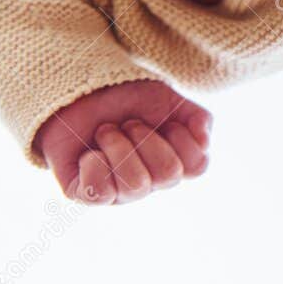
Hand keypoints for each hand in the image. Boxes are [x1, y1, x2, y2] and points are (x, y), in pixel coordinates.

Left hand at [35, 79, 211, 204]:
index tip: (164, 120)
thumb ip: (196, 117)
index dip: (182, 139)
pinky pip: (99, 192)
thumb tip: (204, 138)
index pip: (196, 166)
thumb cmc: (125, 99)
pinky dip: (95, 164)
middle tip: (128, 123)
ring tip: (106, 132)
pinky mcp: (86, 193)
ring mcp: (118, 192)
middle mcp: (149, 183)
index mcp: (171, 163)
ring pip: (136, 185)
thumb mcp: (168, 100)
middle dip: (146, 138)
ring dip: (119, 147)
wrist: (78, 90)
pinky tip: (90, 152)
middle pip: (168, 174)